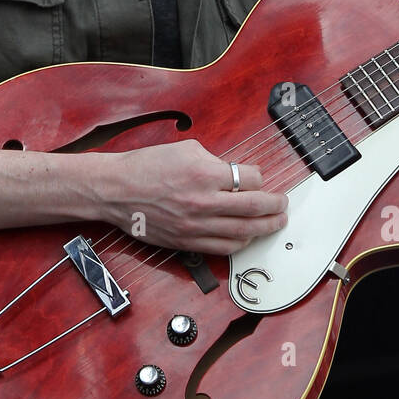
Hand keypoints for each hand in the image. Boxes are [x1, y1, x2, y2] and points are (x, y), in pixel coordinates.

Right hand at [101, 139, 288, 255]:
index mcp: (205, 174)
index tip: (260, 177)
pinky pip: (223, 248)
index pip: (251, 178)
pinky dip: (241, 242)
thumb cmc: (146, 166)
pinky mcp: (187, 241)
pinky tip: (247, 236)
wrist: (115, 190)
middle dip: (276, 206)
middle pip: (256, 208)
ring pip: (244, 232)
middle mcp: (203, 202)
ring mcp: (196, 225)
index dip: (261, 177)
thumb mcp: (186, 150)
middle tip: (283, 204)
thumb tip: (237, 174)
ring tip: (274, 222)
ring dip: (265, 227)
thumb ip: (215, 162)